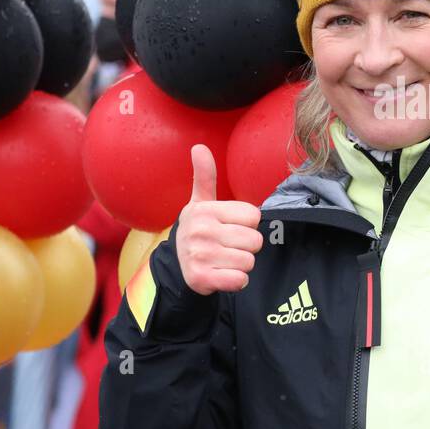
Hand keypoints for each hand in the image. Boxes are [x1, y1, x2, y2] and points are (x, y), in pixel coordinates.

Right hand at [175, 145, 263, 295]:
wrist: (175, 265)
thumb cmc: (197, 230)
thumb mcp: (199, 202)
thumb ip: (204, 176)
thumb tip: (199, 147)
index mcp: (205, 210)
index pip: (253, 216)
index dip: (247, 224)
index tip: (230, 226)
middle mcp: (201, 231)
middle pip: (254, 240)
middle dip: (246, 246)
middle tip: (227, 246)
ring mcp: (200, 256)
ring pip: (249, 261)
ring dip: (241, 264)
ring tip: (223, 260)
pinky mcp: (201, 279)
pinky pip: (240, 280)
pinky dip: (236, 281)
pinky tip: (222, 275)